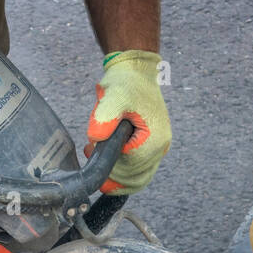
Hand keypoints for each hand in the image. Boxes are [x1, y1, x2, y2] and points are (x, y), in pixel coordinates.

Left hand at [85, 50, 170, 193]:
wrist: (136, 72)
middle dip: (110, 169)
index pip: (130, 166)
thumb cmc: (126, 82)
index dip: (109, 164)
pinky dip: (123, 174)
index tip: (92, 149)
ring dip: (116, 174)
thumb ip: (104, 117)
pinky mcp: (151, 149)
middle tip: (91, 151)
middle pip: (133, 177)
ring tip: (98, 154)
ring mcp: (158, 150)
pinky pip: (139, 173)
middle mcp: (160, 148)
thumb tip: (95, 137)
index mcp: (155, 138)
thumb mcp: (113, 95)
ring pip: (137, 179)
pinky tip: (108, 162)